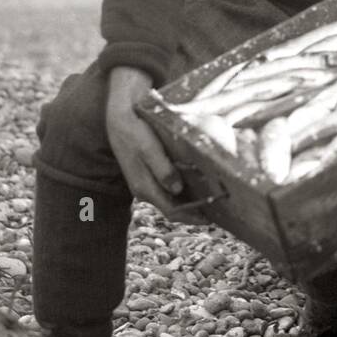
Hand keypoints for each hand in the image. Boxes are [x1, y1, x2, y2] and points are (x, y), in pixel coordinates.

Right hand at [105, 66, 197, 222]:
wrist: (119, 117)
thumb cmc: (135, 131)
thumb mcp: (148, 148)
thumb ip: (162, 170)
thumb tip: (176, 190)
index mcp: (145, 187)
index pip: (171, 211)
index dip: (192, 218)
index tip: (211, 219)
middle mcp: (144, 190)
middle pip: (172, 209)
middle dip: (193, 213)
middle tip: (216, 212)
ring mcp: (145, 183)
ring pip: (170, 200)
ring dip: (188, 203)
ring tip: (209, 200)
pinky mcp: (147, 174)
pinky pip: (166, 189)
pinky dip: (182, 192)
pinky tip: (195, 186)